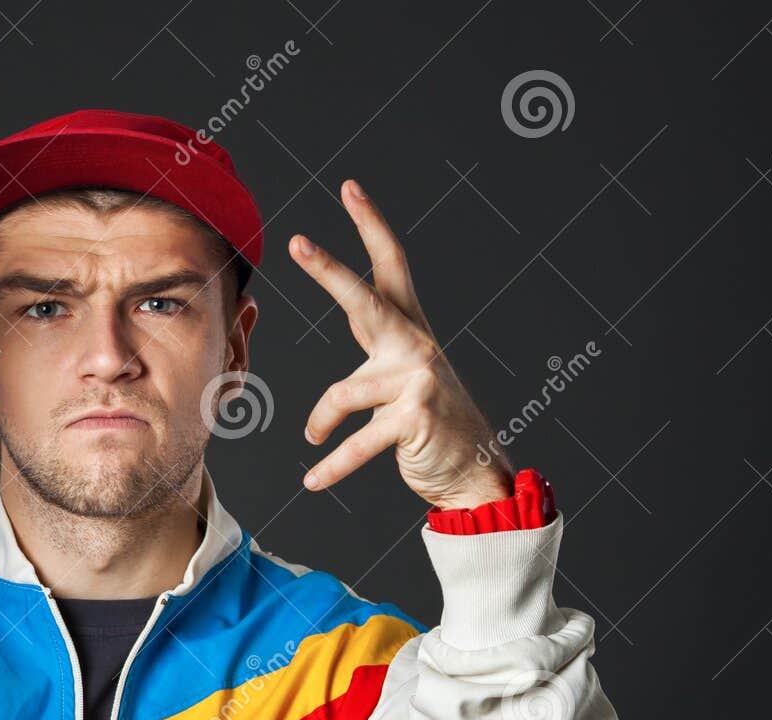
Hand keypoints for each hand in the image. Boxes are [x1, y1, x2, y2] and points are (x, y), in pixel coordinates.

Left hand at [290, 179, 513, 509]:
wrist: (474, 469)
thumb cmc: (428, 423)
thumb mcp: (398, 383)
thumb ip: (368, 366)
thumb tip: (323, 391)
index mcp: (408, 330)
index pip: (389, 267)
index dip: (371, 225)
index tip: (350, 187)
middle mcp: (414, 345)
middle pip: (364, 300)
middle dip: (328, 270)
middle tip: (296, 242)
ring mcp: (418, 379)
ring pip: (343, 393)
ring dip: (322, 422)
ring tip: (313, 440)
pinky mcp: (415, 417)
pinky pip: (356, 441)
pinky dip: (332, 464)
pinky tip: (313, 481)